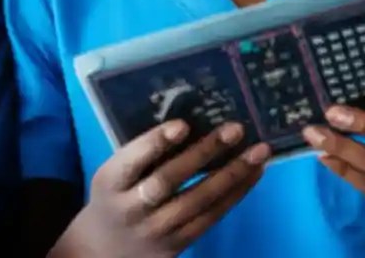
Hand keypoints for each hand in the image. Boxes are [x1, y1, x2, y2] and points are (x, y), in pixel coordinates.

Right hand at [56, 120, 269, 257]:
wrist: (106, 251)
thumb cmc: (116, 197)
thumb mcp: (115, 175)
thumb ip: (142, 154)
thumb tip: (191, 120)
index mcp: (110, 183)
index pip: (132, 160)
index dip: (156, 142)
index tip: (183, 124)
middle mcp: (132, 209)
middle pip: (169, 180)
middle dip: (204, 153)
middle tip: (235, 129)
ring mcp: (157, 230)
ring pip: (199, 201)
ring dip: (233, 174)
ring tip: (258, 151)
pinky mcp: (178, 244)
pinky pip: (212, 217)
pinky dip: (236, 194)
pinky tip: (254, 173)